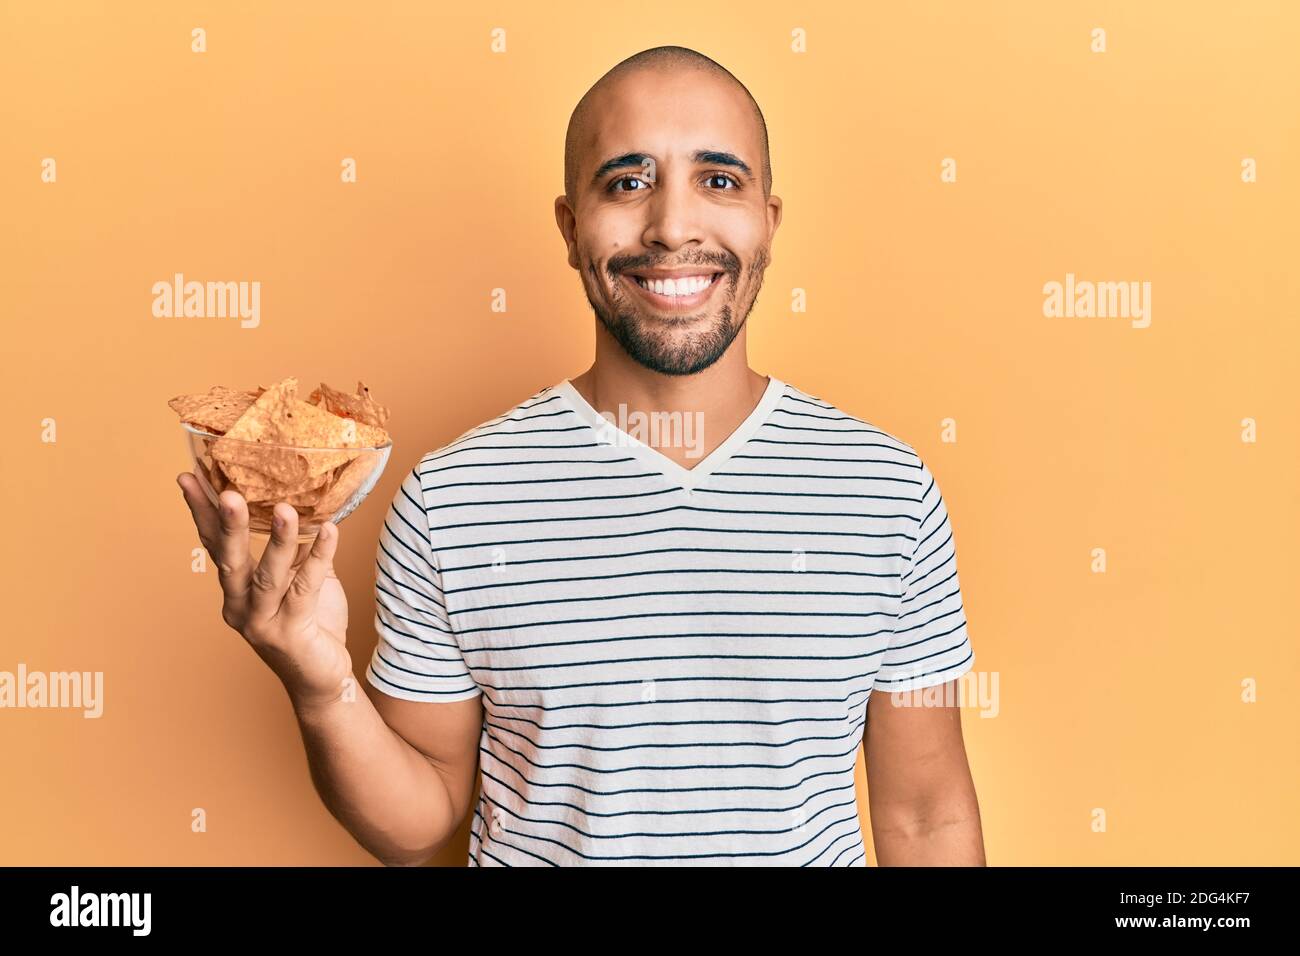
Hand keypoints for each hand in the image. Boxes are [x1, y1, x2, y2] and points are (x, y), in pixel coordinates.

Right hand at [177, 472, 352, 709]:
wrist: (323, 677)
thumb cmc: (309, 623)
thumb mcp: (299, 578)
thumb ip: (296, 547)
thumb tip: (303, 499)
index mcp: (234, 590)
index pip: (213, 545)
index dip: (202, 512)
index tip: (188, 478)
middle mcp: (239, 606)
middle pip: (228, 560)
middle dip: (227, 525)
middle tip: (227, 493)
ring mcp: (262, 622)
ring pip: (266, 576)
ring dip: (277, 541)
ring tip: (286, 508)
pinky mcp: (290, 633)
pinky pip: (305, 589)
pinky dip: (319, 557)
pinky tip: (331, 531)